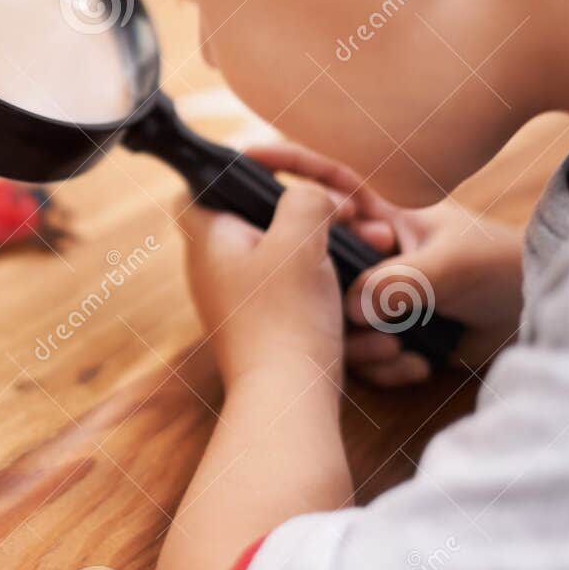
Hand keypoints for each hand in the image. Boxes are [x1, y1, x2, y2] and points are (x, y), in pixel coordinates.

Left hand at [179, 183, 345, 388]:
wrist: (288, 402)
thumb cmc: (285, 320)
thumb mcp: (299, 240)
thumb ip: (304, 200)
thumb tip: (313, 196)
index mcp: (209, 240)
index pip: (198, 187)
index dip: (231, 170)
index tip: (273, 167)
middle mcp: (215, 269)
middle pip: (256, 219)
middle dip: (309, 213)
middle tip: (347, 213)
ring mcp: (239, 300)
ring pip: (288, 256)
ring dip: (329, 250)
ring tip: (370, 247)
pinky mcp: (266, 326)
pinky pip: (300, 291)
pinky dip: (330, 285)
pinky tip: (359, 291)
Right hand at [244, 142, 524, 385]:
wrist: (534, 320)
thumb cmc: (499, 269)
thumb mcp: (453, 264)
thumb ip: (402, 280)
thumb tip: (353, 307)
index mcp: (382, 216)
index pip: (329, 182)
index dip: (288, 165)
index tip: (247, 158)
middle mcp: (368, 255)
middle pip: (314, 264)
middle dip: (324, 296)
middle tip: (356, 313)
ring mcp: (373, 296)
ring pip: (331, 318)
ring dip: (359, 344)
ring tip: (395, 351)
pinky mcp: (383, 335)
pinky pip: (358, 354)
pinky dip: (383, 367)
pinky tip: (415, 366)